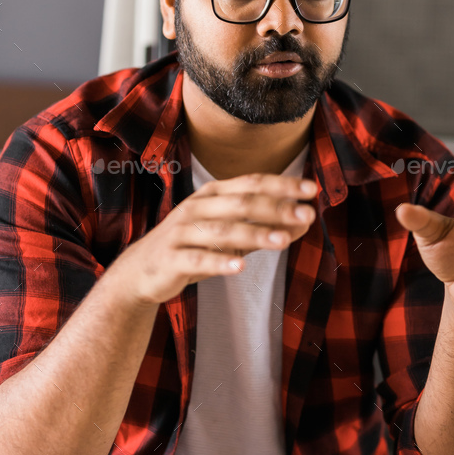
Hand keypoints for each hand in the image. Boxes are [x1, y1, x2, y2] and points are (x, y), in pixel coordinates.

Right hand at [107, 173, 317, 307]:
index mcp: (212, 194)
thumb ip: (264, 227)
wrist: (141, 271)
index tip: (312, 189)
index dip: (282, 185)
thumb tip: (305, 220)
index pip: (252, 183)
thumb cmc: (193, 247)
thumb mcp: (231, 236)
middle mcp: (197, 207)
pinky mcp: (172, 258)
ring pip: (223, 230)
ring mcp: (182, 231)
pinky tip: (240, 267)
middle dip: (276, 207)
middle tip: (307, 213)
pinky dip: (219, 262)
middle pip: (241, 203)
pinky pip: (198, 259)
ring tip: (283, 241)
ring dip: (254, 233)